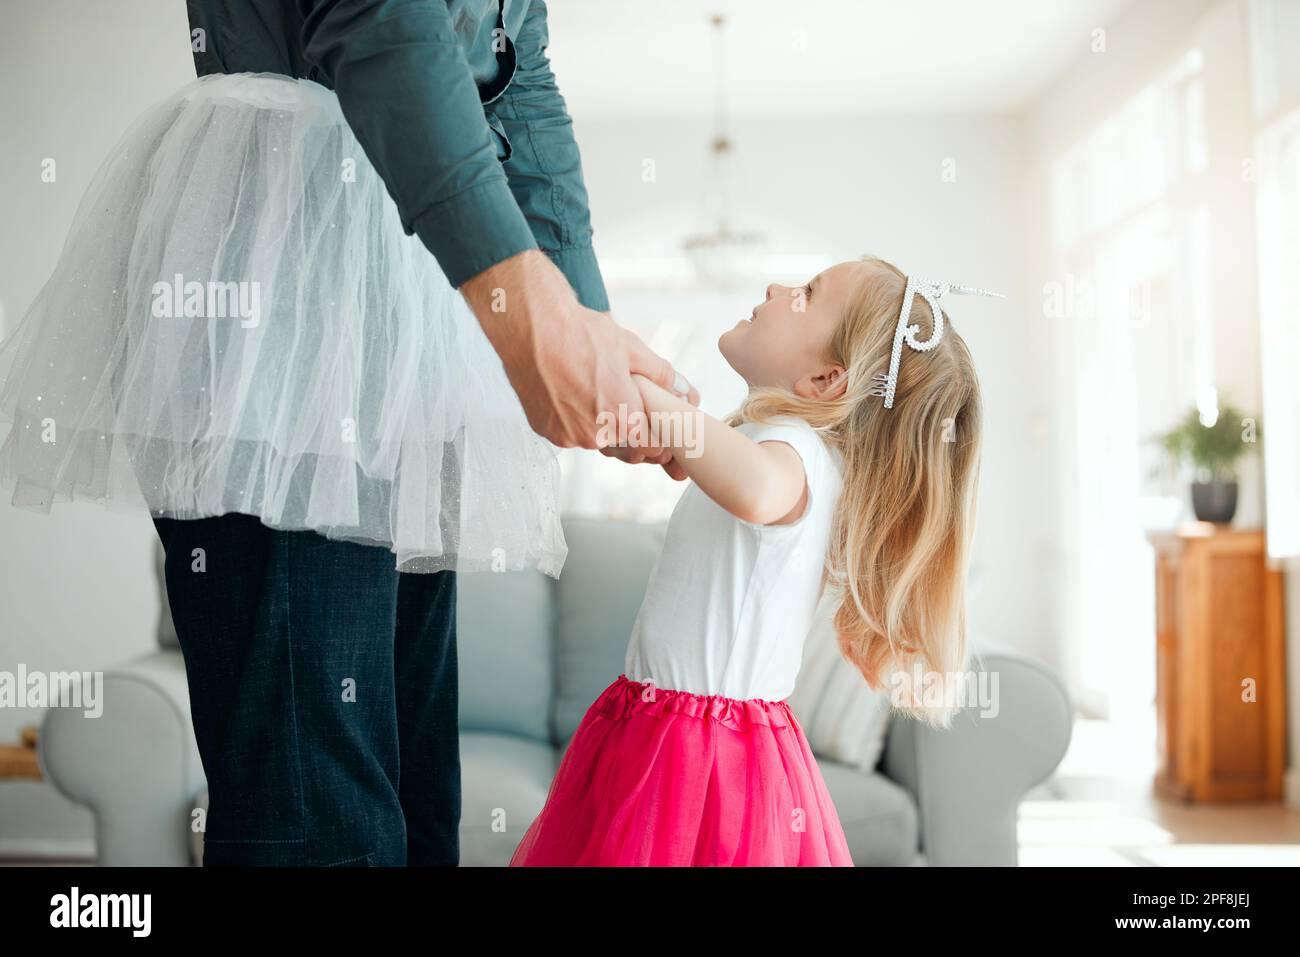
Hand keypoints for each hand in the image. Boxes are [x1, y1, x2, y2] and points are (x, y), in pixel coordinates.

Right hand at [461, 251, 696, 469]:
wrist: (532, 328)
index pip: (652, 447)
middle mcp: (595, 436)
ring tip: (600, 393)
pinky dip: (578, 421)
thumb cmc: (580, 335)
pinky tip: (577, 394)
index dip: (658, 437)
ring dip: (604, 426)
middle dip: (633, 432)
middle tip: (628, 403)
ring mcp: (568, 436)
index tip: (656, 424)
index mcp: (622, 420)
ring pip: (597, 441)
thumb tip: (685, 391)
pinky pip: (572, 433)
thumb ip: (662, 377)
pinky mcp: (547, 431)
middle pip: (625, 448)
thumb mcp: (632, 349)